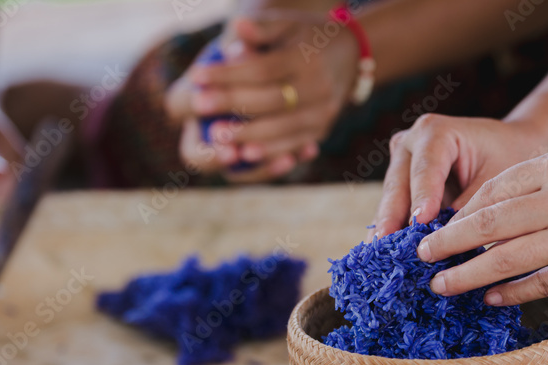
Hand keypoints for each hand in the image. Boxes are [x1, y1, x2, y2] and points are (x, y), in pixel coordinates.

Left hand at [166, 14, 357, 182]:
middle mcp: (319, 87)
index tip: (197, 76)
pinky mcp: (323, 130)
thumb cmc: (305, 36)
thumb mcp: (286, 24)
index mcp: (306, 58)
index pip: (261, 69)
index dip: (228, 74)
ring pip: (283, 128)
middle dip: (233, 105)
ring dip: (249, 135)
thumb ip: (262, 28)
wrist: (350, 56)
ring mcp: (324, 112)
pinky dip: (269, 152)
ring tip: (217, 137)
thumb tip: (238, 27)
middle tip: (200, 107)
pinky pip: (294, 144)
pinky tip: (245, 156)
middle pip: (271, 100)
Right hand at [370, 115, 547, 239]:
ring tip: (383, 258)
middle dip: (392, 218)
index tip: (419, 223)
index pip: (426, 168)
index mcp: (436, 132)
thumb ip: (473, 207)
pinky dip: (394, 232)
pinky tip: (388, 256)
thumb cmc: (509, 158)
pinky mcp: (401, 184)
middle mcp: (411, 144)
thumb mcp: (498, 180)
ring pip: (391, 201)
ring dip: (388, 230)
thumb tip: (448, 239)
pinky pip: (394, 211)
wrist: (510, 145)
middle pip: (398, 185)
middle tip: (385, 247)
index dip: (422, 196)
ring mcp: (401, 164)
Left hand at [414, 149, 547, 304]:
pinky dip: (508, 293)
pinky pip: (537, 285)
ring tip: (440, 284)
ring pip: (503, 260)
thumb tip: (493, 221)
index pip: (494, 190)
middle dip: (447, 242)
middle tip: (420, 255)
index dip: (460, 212)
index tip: (438, 226)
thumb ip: (545, 188)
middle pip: (487, 224)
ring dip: (465, 275)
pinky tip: (489, 298)